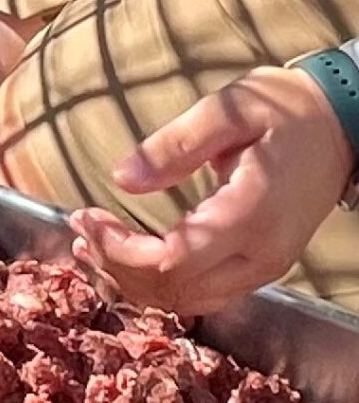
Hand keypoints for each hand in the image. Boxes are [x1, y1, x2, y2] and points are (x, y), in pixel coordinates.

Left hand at [68, 65, 352, 316]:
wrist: (339, 127)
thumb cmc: (282, 111)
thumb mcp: (226, 111)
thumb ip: (173, 145)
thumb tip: (121, 178)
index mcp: (250, 215)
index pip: (173, 260)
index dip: (120, 249)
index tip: (85, 215)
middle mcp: (261, 256)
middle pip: (175, 289)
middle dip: (117, 265)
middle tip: (80, 225)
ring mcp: (264, 267)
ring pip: (187, 302)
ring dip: (134, 281)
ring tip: (91, 244)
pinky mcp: (260, 267)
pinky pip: (203, 294)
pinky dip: (159, 285)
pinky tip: (127, 260)